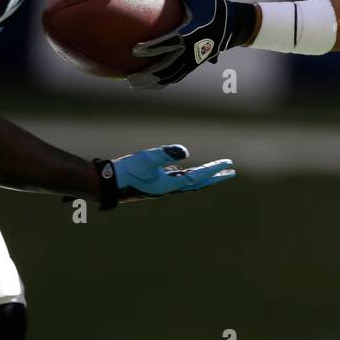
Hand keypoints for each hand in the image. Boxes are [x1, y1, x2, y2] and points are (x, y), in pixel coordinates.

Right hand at [95, 144, 234, 208]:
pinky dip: (189, 176)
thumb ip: (166, 154)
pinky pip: (179, 180)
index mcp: (171, 184)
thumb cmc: (127, 171)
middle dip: (215, 177)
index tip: (228, 165)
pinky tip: (187, 172)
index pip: (199, 176)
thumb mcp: (147, 159)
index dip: (214, 170)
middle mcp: (170, 188)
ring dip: (204, 177)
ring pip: (190, 182)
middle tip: (230, 172)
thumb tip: (185, 152)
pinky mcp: (156, 183)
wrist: (109, 183)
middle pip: (199, 183)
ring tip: (216, 172)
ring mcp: (163, 186)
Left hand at [126, 0, 256, 89]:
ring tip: (134, 85)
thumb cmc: (209, 6)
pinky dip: (162, 82)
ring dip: (152, 82)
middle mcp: (192, 51)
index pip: (168, 43)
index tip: (135, 50)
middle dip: (148, 74)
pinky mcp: (194, 65)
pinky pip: (176, 77)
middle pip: (167, 68)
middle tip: (130, 78)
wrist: (232, 24)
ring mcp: (193, 61)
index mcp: (190, 33)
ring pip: (171, 77)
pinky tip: (148, 84)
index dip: (152, 48)